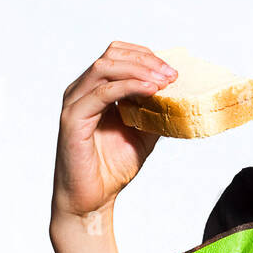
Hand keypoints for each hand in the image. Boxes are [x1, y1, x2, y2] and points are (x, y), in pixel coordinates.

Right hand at [52, 41, 177, 219]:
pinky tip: (150, 91)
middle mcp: (81, 91)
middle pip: (111, 55)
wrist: (93, 198)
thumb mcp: (144, 133)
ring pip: (105, 67)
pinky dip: (128, 87)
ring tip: (164, 81)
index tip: (172, 71)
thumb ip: (155, 111)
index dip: (146, 56)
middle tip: (171, 74)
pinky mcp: (73, 118)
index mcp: (96, 90)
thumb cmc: (112, 167)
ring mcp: (75, 102)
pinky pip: (102, 93)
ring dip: (139, 70)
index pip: (118, 56)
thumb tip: (180, 96)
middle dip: (145, 60)